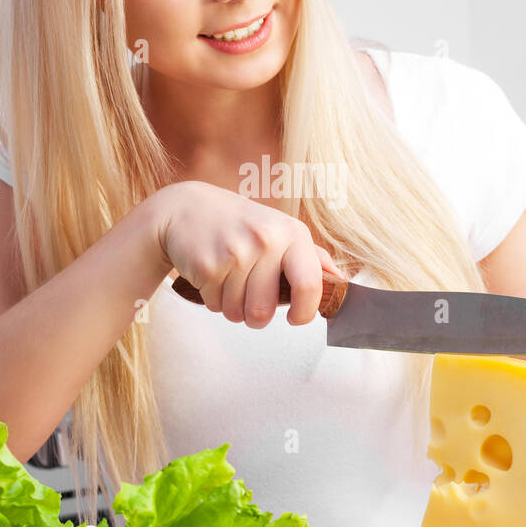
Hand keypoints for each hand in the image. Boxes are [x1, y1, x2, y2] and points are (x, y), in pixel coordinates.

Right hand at [139, 180, 346, 327]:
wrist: (184, 208)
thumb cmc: (237, 223)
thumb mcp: (278, 229)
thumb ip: (311, 256)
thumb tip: (341, 281)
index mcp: (291, 232)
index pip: (310, 285)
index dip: (305, 312)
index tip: (295, 318)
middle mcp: (266, 240)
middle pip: (264, 312)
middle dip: (255, 316)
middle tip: (249, 297)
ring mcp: (235, 251)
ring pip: (237, 313)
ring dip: (231, 307)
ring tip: (228, 280)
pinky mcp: (207, 264)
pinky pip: (215, 306)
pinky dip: (212, 298)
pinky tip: (211, 274)